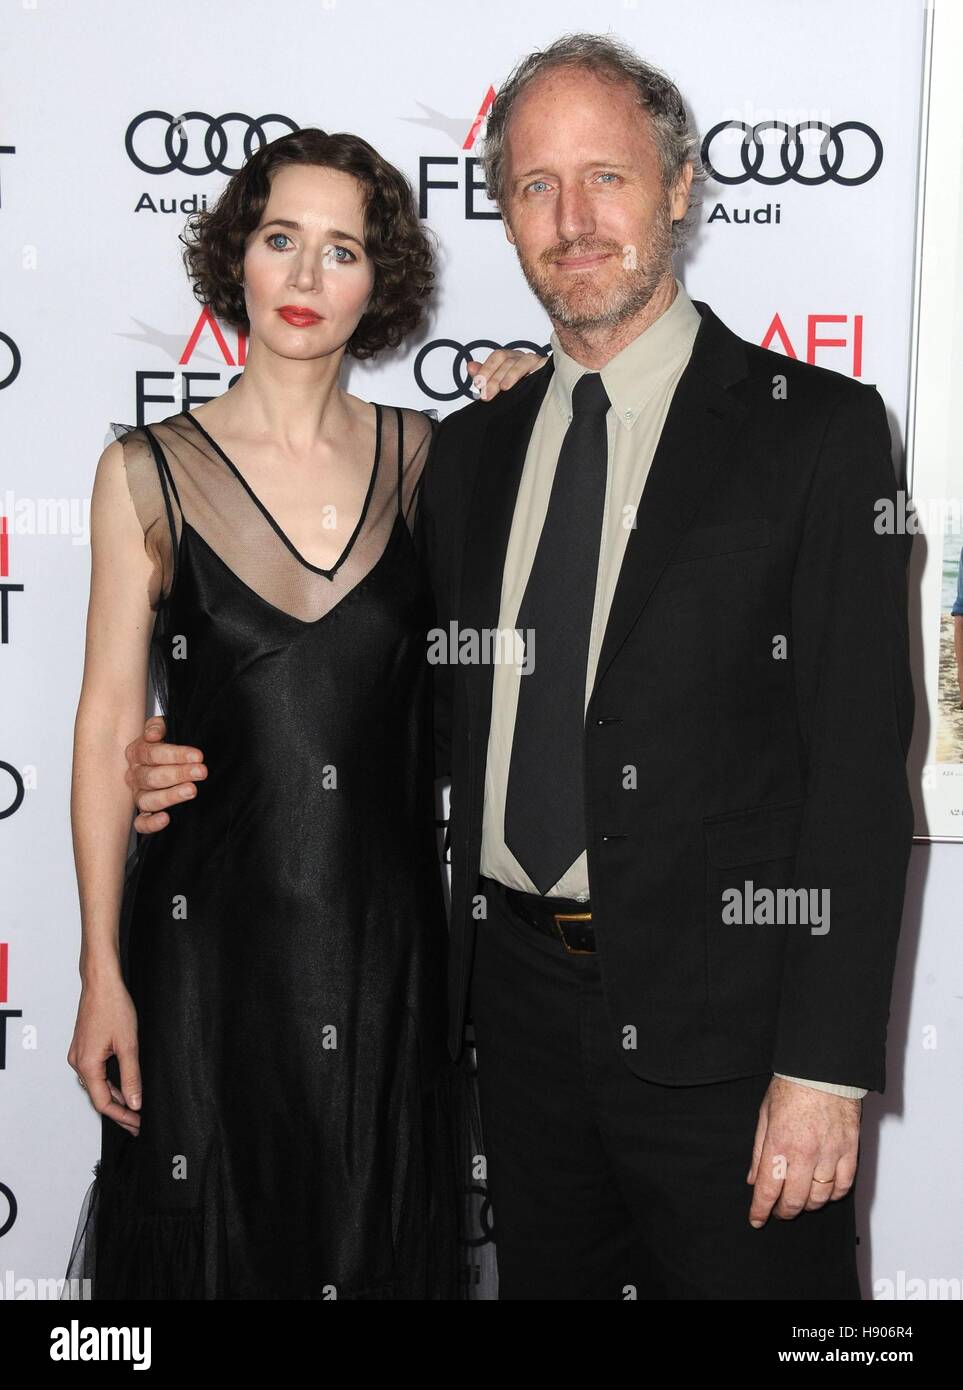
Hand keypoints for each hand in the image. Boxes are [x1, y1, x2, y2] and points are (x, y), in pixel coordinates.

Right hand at [67, 977, 141, 1135]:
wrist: (101, 982)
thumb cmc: (113, 1006)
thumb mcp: (128, 1045)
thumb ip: (131, 1076)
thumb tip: (134, 1102)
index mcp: (87, 1065)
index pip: (103, 1103)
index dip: (121, 1116)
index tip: (137, 1124)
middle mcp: (78, 1062)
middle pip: (98, 1096)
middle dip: (119, 1110)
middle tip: (138, 1121)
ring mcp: (79, 1054)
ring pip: (97, 1084)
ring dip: (115, 1096)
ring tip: (133, 1107)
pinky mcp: (83, 1046)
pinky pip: (95, 1072)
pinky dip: (109, 1081)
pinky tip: (123, 1084)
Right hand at [124, 715, 206, 832]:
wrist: (172, 759)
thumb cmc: (169, 742)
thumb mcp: (166, 727)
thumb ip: (159, 726)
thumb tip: (153, 735)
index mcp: (137, 752)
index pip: (152, 753)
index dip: (175, 754)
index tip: (197, 756)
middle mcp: (135, 775)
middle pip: (152, 777)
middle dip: (178, 774)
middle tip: (201, 772)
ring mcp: (138, 795)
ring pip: (146, 800)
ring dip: (169, 796)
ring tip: (191, 791)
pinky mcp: (144, 814)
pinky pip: (141, 823)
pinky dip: (151, 824)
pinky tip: (166, 819)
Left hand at [466, 347, 547, 400]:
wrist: (542, 402)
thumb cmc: (517, 392)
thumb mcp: (497, 386)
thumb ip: (484, 376)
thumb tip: (470, 366)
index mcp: (509, 359)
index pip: (498, 357)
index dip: (487, 368)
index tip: (478, 383)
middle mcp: (522, 358)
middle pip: (507, 360)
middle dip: (495, 378)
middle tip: (486, 395)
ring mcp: (535, 362)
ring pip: (522, 362)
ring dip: (511, 375)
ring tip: (504, 389)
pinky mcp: (546, 368)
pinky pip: (539, 366)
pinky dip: (531, 372)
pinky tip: (527, 381)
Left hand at [746, 1076, 860, 1226]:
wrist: (824, 1069)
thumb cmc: (792, 1087)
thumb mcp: (765, 1115)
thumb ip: (758, 1150)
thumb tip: (753, 1179)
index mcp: (779, 1143)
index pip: (767, 1188)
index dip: (760, 1210)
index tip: (757, 1220)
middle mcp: (805, 1153)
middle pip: (794, 1200)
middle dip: (783, 1211)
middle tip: (778, 1210)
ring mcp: (830, 1154)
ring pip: (820, 1198)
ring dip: (808, 1205)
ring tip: (800, 1200)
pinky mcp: (850, 1151)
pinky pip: (844, 1185)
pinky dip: (834, 1195)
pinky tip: (824, 1192)